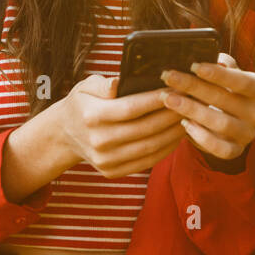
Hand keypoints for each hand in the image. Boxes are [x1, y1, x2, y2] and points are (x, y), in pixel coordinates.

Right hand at [55, 75, 185, 178]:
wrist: (64, 135)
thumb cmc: (82, 104)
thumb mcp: (86, 86)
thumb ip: (104, 84)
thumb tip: (119, 83)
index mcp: (92, 116)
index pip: (130, 108)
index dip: (155, 100)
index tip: (175, 90)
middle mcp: (98, 141)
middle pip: (144, 129)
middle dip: (171, 115)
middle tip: (190, 103)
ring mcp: (106, 160)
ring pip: (150, 147)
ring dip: (173, 133)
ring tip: (189, 118)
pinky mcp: (112, 171)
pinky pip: (147, 161)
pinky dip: (166, 149)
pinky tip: (177, 135)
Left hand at [159, 53, 254, 159]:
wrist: (225, 121)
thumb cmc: (221, 89)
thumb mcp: (224, 74)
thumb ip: (220, 63)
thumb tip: (211, 55)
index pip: (242, 81)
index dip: (218, 74)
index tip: (193, 65)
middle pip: (225, 99)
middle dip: (194, 87)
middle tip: (168, 77)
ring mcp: (248, 134)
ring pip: (221, 123)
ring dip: (192, 110)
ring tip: (168, 99)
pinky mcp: (236, 150)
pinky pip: (220, 148)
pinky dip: (201, 137)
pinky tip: (183, 124)